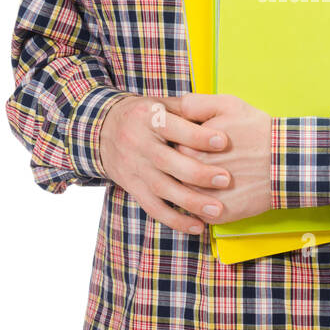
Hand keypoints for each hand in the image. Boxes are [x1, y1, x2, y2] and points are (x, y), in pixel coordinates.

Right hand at [98, 92, 271, 233]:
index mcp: (148, 118)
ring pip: (162, 189)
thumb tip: (219, 114)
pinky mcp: (133, 188)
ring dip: (191, 202)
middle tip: (226, 179)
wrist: (103, 130)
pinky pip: (153, 208)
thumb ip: (189, 107)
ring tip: (217, 210)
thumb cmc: (146, 115)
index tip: (224, 141)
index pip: (174, 127)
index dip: (198, 136)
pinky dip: (175, 220)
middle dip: (198, 173)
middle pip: (168, 162)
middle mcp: (139, 144)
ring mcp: (134, 168)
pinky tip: (197, 226)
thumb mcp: (162, 103)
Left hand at [170, 92, 272, 224]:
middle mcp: (191, 176)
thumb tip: (173, 109)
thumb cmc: (257, 131)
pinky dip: (207, 205)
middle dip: (186, 166)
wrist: (286, 162)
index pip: (170, 148)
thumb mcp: (228, 105)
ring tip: (215, 175)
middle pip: (175, 173)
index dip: (182, 144)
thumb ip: (195, 104)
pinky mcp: (218, 216)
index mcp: (189, 148)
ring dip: (194, 187)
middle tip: (209, 159)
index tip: (196, 142)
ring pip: (187, 195)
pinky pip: (201, 213)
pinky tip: (219, 192)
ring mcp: (204, 199)